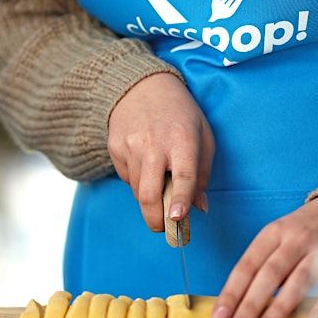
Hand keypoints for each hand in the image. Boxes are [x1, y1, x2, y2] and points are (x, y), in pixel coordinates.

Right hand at [107, 72, 214, 230]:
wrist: (141, 86)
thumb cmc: (180, 114)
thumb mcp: (202, 135)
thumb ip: (203, 173)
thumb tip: (200, 208)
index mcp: (182, 140)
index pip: (183, 176)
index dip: (181, 200)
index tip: (178, 219)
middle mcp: (154, 144)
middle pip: (150, 194)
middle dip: (156, 220)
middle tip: (164, 230)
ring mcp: (130, 146)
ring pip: (138, 191)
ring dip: (149, 201)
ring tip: (160, 189)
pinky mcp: (115, 148)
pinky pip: (127, 178)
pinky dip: (137, 182)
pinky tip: (145, 166)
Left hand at [212, 196, 317, 317]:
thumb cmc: (305, 233)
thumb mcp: (278, 238)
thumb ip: (261, 266)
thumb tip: (236, 306)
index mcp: (273, 233)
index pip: (246, 266)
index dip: (231, 294)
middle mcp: (296, 239)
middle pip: (269, 274)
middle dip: (250, 305)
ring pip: (297, 281)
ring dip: (278, 309)